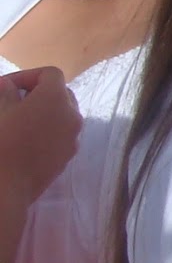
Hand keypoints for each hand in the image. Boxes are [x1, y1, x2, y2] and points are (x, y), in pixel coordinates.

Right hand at [0, 66, 81, 203]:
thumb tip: (9, 86)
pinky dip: (49, 129)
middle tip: (12, 101)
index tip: (5, 87)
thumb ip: (5, 93)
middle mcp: (72, 115)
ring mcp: (73, 137)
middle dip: (38, 92)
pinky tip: (26, 139)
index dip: (27, 75)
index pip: (51, 74)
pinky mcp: (68, 156)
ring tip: (19, 120)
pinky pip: (63, 134)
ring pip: (64, 115)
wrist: (5, 188)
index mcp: (56, 99)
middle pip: (62, 93)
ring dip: (45, 111)